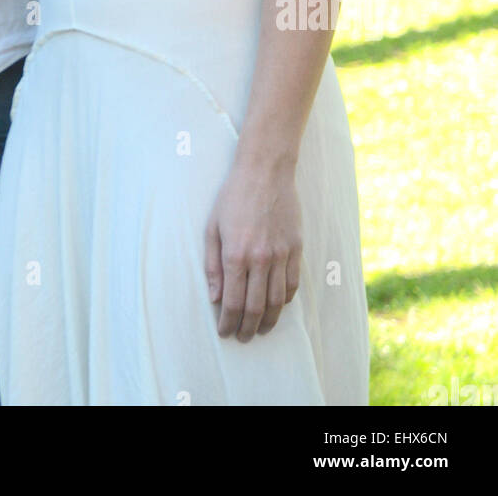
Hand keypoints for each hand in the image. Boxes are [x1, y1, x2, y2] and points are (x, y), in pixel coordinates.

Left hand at [204, 162, 302, 341]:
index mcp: (235, 254)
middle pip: (256, 308)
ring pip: (277, 301)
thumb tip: (214, 298)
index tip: (224, 332)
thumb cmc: (233, 196)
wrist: (265, 171)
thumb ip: (212, 265)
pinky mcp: (296, 248)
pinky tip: (277, 306)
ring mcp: (281, 254)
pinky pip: (292, 284)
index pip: (232, 302)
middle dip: (247, 328)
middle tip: (242, 338)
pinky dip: (285, 301)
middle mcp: (259, 259)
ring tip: (260, 330)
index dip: (228, 323)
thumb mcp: (211, 227)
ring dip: (269, 321)